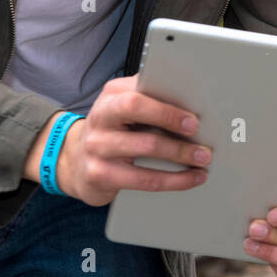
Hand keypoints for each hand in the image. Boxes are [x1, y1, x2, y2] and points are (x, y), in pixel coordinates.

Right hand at [24, 74, 210, 205]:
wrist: (73, 161)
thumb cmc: (112, 130)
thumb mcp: (124, 107)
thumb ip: (151, 98)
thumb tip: (193, 100)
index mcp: (111, 96)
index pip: (138, 96)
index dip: (167, 109)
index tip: (193, 120)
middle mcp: (101, 118)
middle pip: (140, 120)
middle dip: (174, 127)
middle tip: (202, 141)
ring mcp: (96, 146)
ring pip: (146, 148)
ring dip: (181, 155)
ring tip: (203, 160)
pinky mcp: (99, 174)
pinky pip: (144, 179)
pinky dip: (174, 180)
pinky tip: (191, 179)